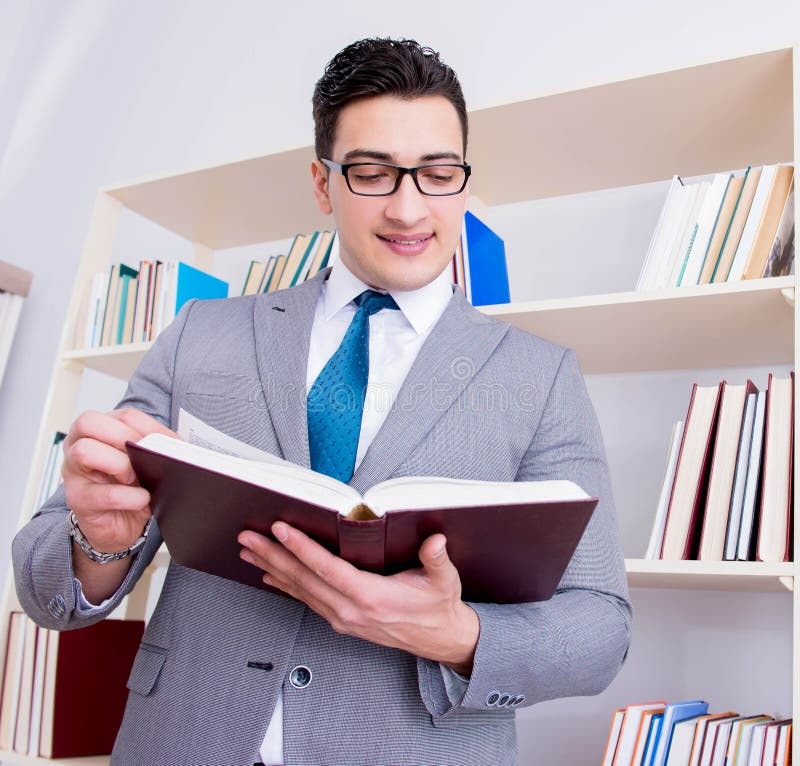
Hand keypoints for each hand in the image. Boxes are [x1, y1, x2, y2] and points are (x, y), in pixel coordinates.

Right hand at [62, 408, 176, 552]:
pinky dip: (129, 496)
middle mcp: (77, 445)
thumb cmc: (129, 486)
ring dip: (119, 463)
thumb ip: (152, 449)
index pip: (122, 415)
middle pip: (89, 422)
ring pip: (84, 451)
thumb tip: (178, 445)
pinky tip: (142, 499)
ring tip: (135, 477)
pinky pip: (103, 494)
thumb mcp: (143, 462)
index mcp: (98, 430)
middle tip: (144, 454)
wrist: (119, 524)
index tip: (170, 442)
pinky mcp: (78, 500)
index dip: (149, 426)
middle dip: (124, 436)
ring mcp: (73, 472)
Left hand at [238, 523, 479, 672]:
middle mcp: (351, 610)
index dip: (302, 548)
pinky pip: (306, 600)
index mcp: (371, 597)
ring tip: (249, 551)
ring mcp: (343, 618)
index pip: (327, 569)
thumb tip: (435, 541)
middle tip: (248, 538)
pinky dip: (285, 585)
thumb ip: (437, 559)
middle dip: (272, 555)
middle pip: (303, 579)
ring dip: (272, 568)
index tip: (281, 529)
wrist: (439, 639)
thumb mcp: (444, 581)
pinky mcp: (341, 620)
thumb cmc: (438, 607)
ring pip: (300, 590)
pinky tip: (269, 575)